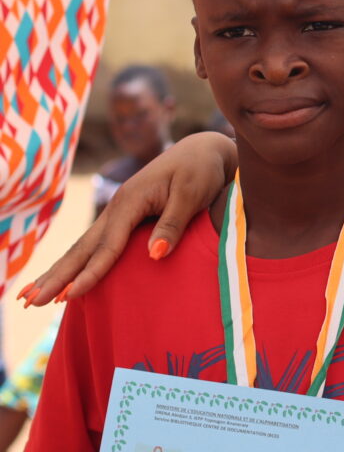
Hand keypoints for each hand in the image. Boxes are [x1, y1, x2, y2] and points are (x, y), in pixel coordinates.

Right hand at [19, 132, 236, 304]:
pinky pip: (96, 242)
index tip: (70, 296)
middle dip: (57, 275)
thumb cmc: (200, 170)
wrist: (203, 150)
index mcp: (130, 201)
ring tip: (33, 294)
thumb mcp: (191, 195)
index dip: (90, 273)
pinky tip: (66, 275)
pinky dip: (78, 261)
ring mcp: (119, 211)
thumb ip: (172, 224)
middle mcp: (118, 207)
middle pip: (83, 247)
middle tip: (30, 301)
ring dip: (59, 270)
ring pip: (84, 245)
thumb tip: (154, 256)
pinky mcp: (126, 215)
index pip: (107, 245)